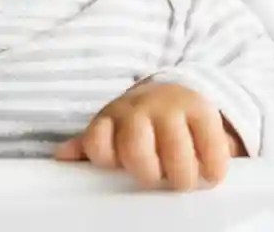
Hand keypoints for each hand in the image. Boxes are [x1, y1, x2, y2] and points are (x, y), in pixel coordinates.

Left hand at [54, 83, 242, 190]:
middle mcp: (139, 110)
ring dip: (182, 173)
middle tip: (160, 180)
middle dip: (148, 171)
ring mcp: (172, 107)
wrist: (176, 92)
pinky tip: (210, 174)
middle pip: (136, 148)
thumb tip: (61, 158)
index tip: (120, 169)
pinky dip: (212, 166)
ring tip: (186, 181)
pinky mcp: (203, 110)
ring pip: (174, 148)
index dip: (108, 159)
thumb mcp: (112, 131)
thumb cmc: (138, 124)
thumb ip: (90, 144)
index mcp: (112, 118)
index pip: (99, 142)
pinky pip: (210, 143)